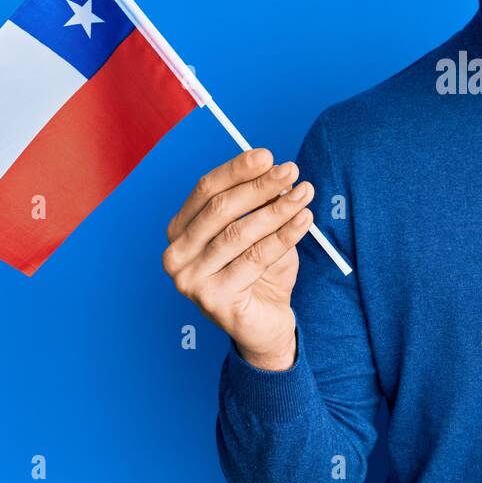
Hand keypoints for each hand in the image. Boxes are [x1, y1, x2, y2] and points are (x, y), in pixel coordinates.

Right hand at [162, 148, 314, 370]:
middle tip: (292, 170)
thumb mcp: (261, 231)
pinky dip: (284, 236)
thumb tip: (276, 172)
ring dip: (276, 209)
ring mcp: (190, 280)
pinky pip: (255, 259)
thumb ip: (261, 204)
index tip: (268, 155)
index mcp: (180, 231)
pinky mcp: (213, 300)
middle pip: (220, 209)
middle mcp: (176, 255)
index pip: (205, 190)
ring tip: (305, 194)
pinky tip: (304, 220)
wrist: (266, 327)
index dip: (237, 170)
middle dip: (259, 186)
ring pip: (239, 233)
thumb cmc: (260, 274)